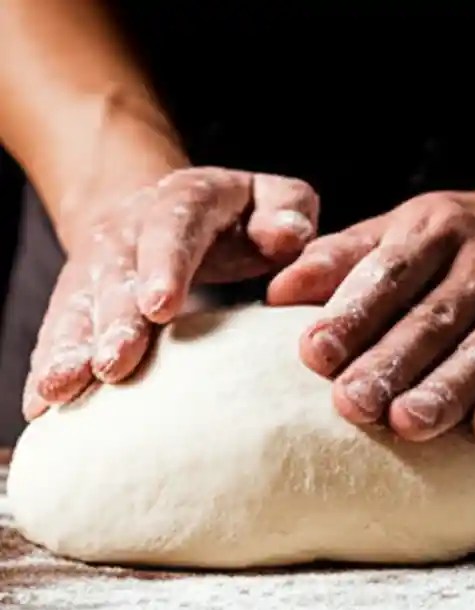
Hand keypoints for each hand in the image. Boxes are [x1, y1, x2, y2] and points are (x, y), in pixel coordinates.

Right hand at [23, 167, 319, 419]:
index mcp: (186, 199)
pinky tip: (42, 404)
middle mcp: (132, 228)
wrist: (173, 206)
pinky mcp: (80, 296)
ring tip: (62, 388)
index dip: (164, 264)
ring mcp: (100, 262)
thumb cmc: (246, 215)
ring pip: (79, 304)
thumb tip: (286, 236)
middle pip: (118, 273)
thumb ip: (290, 211)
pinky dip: (50, 365)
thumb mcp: (276, 199)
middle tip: (114, 365)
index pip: (174, 226)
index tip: (160, 307)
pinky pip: (60, 330)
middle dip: (114, 322)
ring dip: (70, 349)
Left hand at [267, 183, 474, 441]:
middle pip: (440, 315)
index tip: (315, 355)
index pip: (393, 271)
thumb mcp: (410, 229)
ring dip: (450, 386)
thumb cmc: (471, 240)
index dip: (354, 313)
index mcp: (444, 226)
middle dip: (395, 362)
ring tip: (409, 423)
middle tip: (352, 405)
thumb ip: (346, 259)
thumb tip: (277, 292)